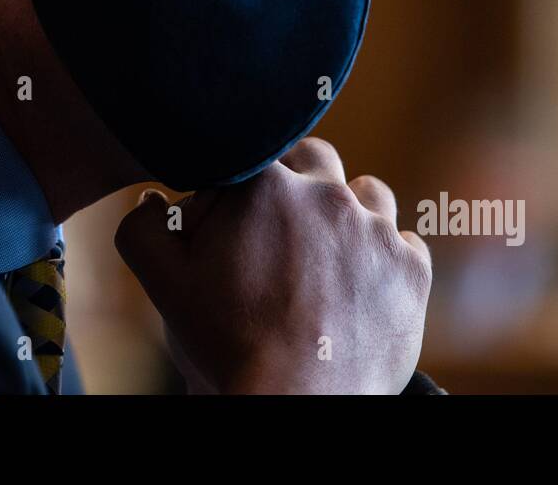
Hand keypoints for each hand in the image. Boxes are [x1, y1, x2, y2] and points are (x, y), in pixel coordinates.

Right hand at [114, 137, 431, 393]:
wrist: (294, 406)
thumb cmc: (225, 346)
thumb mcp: (164, 285)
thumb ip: (145, 228)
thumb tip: (155, 197)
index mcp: (265, 186)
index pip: (255, 152)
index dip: (242, 184)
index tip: (237, 218)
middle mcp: (328, 195)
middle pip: (315, 158)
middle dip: (298, 183)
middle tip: (280, 233)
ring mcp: (376, 230)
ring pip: (367, 193)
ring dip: (348, 213)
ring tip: (325, 258)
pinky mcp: (412, 269)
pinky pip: (404, 241)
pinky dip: (385, 257)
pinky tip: (359, 287)